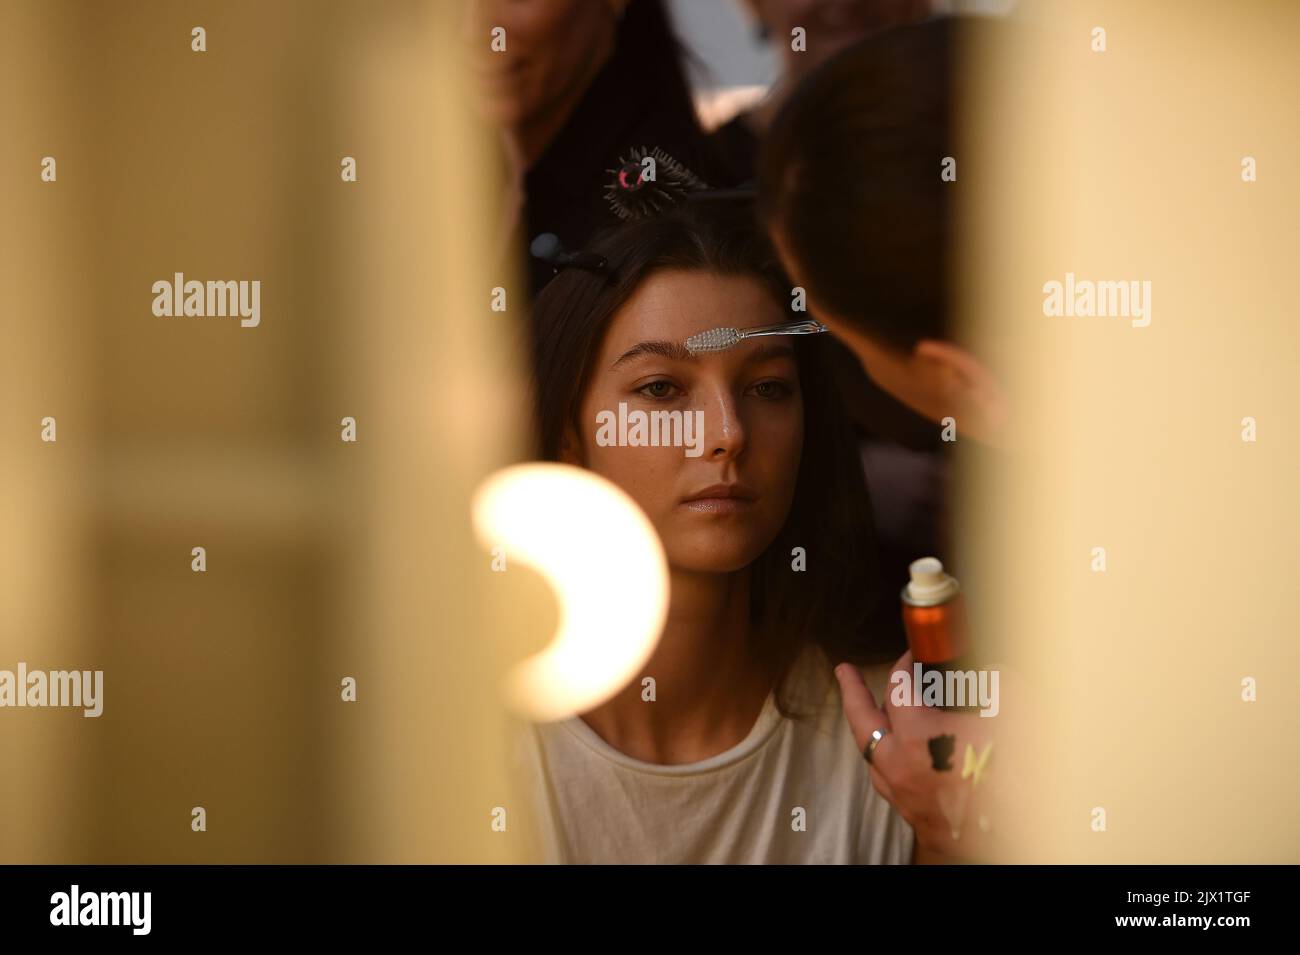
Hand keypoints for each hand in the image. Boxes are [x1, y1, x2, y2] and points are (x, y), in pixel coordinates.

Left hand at [835, 651, 1000, 862]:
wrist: (1026, 836)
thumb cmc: (1021, 778)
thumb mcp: (1019, 713)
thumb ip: (1001, 681)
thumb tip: (993, 671)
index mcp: (916, 737)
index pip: (897, 686)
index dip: (904, 664)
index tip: (913, 655)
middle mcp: (900, 767)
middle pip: (864, 722)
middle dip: (853, 693)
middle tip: (845, 672)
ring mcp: (905, 797)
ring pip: (874, 758)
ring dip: (872, 732)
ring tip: (872, 714)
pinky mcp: (918, 819)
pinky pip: (891, 785)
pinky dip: (891, 764)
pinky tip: (902, 758)